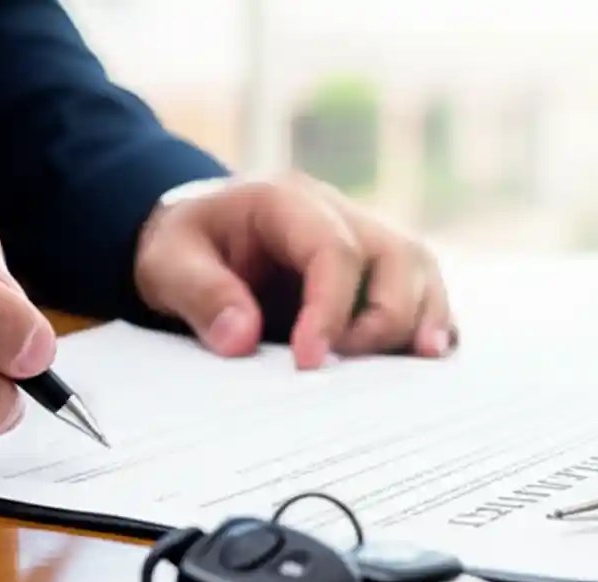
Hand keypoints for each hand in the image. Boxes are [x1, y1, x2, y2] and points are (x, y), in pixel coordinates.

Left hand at [134, 172, 454, 368]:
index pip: (332, 249)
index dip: (330, 308)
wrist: (196, 236)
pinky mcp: (374, 272)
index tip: (308, 361)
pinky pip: (420, 289)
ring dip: (423, 318)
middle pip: (396, 253)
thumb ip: (200, 295)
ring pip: (418, 268)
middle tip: (349, 366)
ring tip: (419, 364)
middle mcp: (339, 212)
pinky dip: (430, 321)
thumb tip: (240, 339)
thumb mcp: (167, 263)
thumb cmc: (185, 247)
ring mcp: (364, 238)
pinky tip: (428, 356)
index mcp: (287, 200)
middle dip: (386, 316)